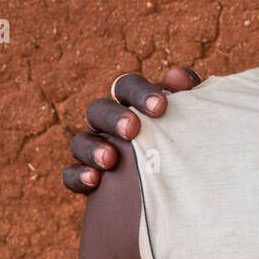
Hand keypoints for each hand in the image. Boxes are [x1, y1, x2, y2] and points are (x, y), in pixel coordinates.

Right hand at [62, 68, 201, 193]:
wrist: (173, 181)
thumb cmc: (179, 138)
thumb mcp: (187, 116)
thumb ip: (187, 94)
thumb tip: (177, 77)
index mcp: (130, 102)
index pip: (126, 86)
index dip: (140, 92)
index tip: (160, 107)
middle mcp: (107, 121)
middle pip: (99, 109)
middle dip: (114, 117)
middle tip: (133, 129)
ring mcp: (93, 148)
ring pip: (80, 141)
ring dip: (93, 148)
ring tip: (110, 159)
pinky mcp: (85, 177)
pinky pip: (70, 174)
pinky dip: (78, 176)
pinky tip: (93, 180)